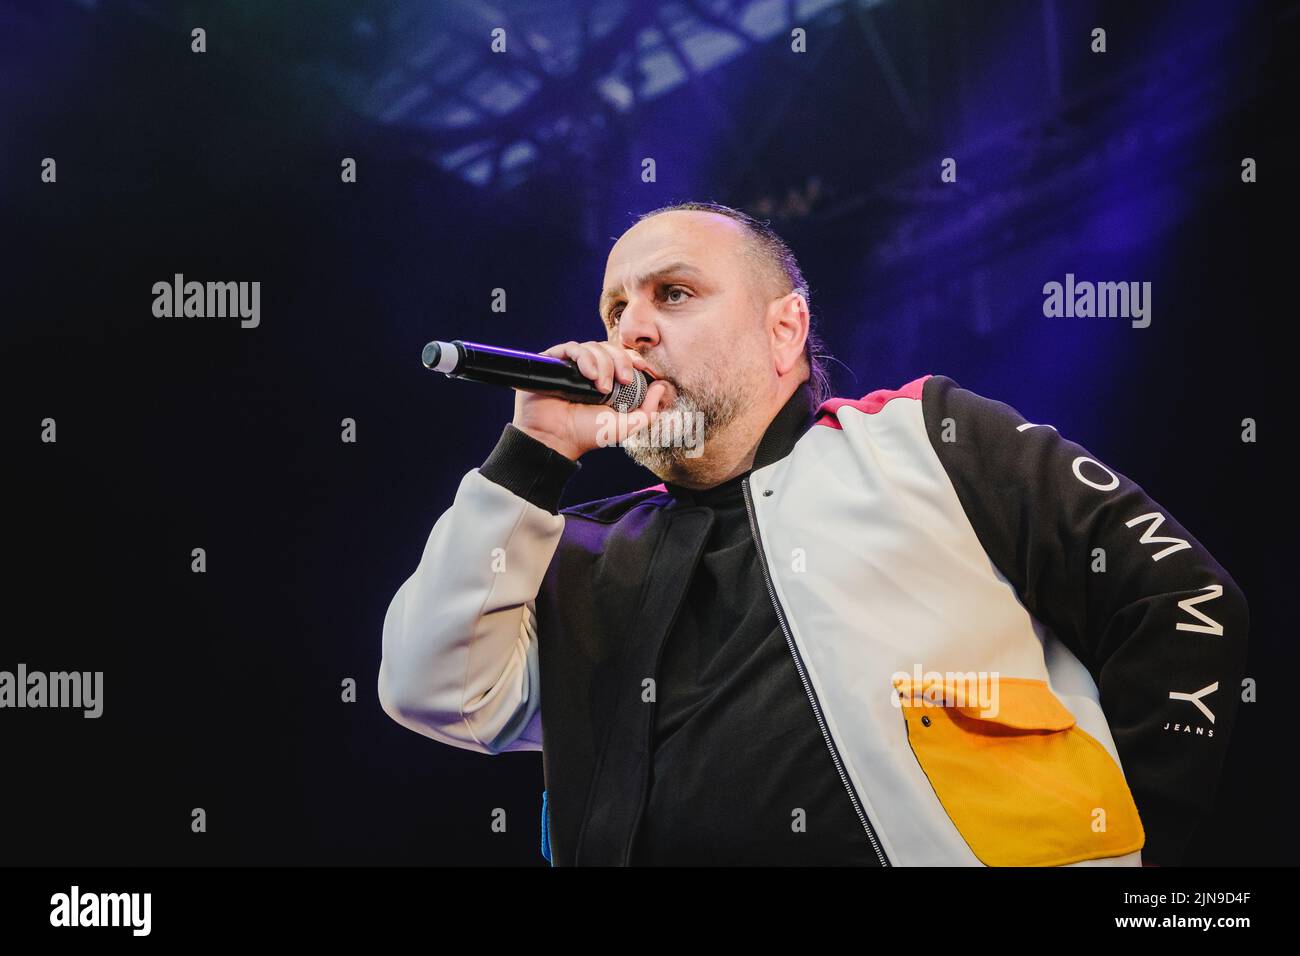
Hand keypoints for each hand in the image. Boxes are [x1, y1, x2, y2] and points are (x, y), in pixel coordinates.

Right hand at [511, 340, 671, 460]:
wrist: (555, 439)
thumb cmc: (586, 434)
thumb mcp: (625, 426)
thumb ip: (648, 411)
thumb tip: (661, 387)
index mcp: (606, 380)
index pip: (623, 357)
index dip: (633, 358)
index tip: (643, 367)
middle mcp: (589, 369)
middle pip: (610, 348)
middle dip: (621, 361)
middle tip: (623, 380)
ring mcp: (571, 365)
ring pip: (593, 347)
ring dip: (603, 363)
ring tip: (601, 386)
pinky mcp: (554, 362)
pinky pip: (572, 348)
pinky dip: (584, 357)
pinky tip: (588, 374)